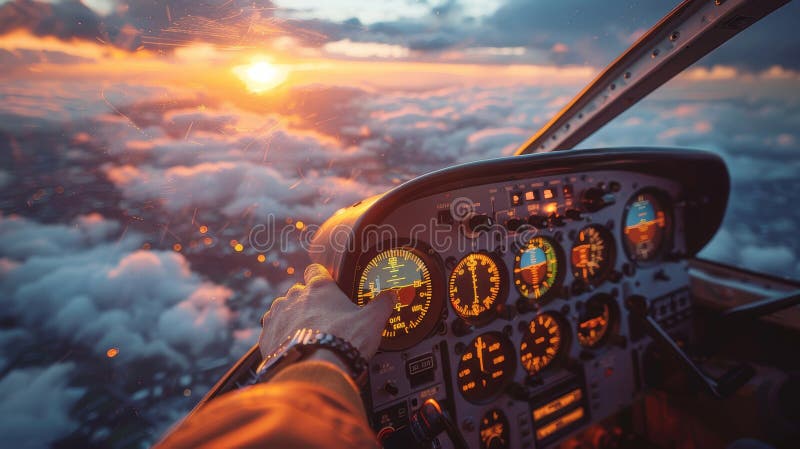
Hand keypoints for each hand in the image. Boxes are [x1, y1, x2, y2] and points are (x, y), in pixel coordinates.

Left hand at [259, 263, 397, 360]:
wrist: (315, 370)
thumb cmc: (344, 342)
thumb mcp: (372, 321)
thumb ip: (382, 304)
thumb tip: (391, 296)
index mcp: (319, 288)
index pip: (316, 271)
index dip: (322, 277)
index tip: (327, 286)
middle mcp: (294, 297)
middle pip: (299, 293)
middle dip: (309, 304)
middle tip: (324, 321)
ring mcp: (277, 316)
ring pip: (283, 311)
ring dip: (292, 319)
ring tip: (307, 337)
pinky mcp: (266, 337)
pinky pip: (271, 332)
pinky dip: (280, 338)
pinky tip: (293, 349)